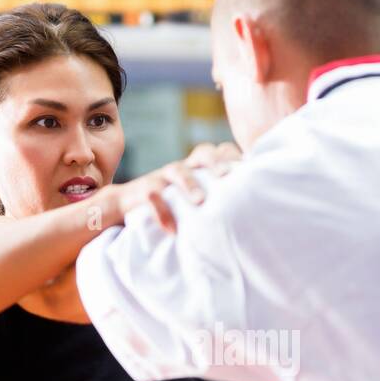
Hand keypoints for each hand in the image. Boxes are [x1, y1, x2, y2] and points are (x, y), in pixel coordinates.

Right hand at [111, 141, 240, 231]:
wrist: (127, 206)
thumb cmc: (172, 207)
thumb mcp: (196, 201)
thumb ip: (217, 201)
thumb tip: (252, 217)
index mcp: (200, 168)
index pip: (221, 151)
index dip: (233, 156)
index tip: (247, 170)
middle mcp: (184, 167)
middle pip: (203, 153)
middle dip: (216, 162)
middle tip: (226, 176)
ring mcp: (163, 177)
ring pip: (178, 170)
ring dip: (190, 184)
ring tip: (199, 202)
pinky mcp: (144, 190)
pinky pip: (152, 195)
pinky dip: (162, 212)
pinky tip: (171, 229)